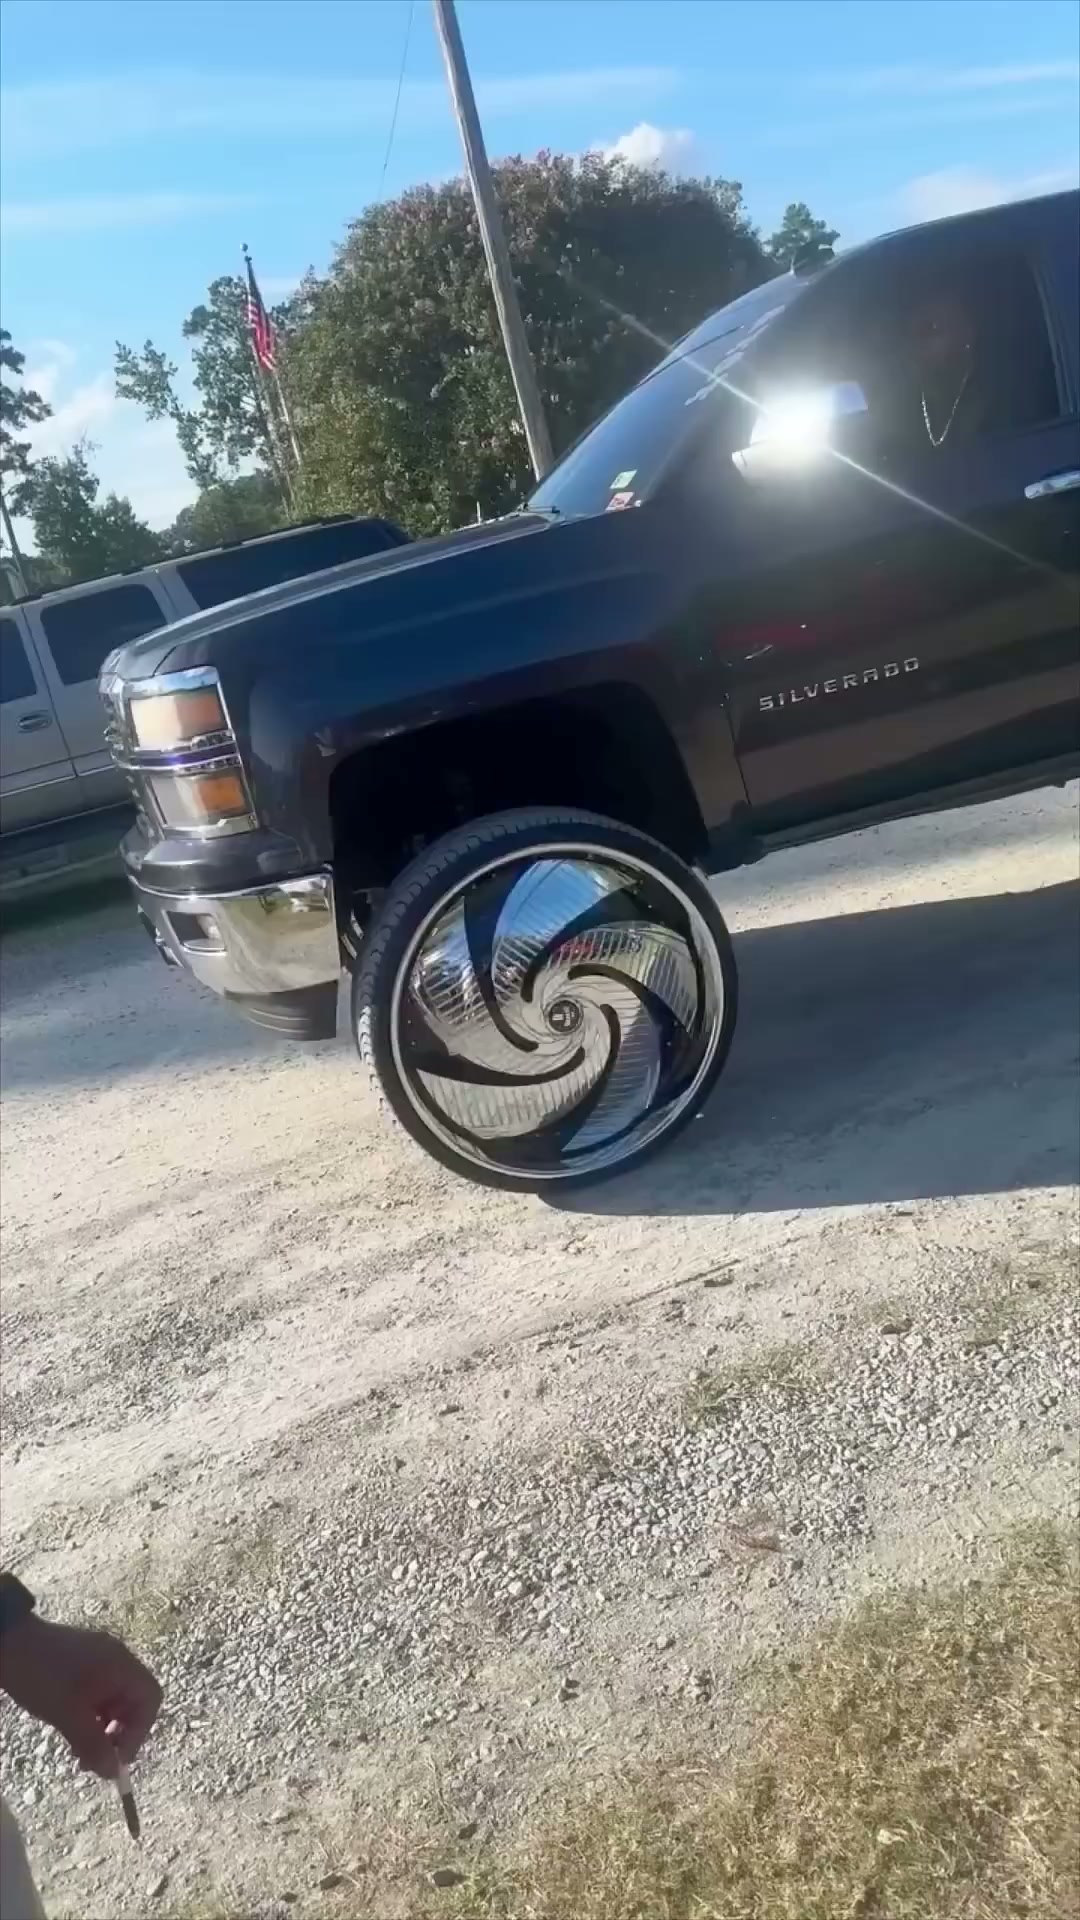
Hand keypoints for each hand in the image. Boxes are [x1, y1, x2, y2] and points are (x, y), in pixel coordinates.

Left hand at [0, 1614, 161, 1777]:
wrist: (8, 1644)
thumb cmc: (44, 1678)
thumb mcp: (69, 1716)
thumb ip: (94, 1745)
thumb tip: (113, 1773)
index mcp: (122, 1665)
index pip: (150, 1699)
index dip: (139, 1731)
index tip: (116, 1757)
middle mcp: (117, 1659)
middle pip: (134, 1702)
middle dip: (119, 1734)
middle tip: (95, 1759)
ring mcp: (100, 1660)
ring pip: (114, 1702)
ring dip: (103, 1729)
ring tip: (80, 1751)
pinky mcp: (82, 1664)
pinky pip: (98, 1695)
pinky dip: (91, 1716)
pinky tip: (73, 1730)